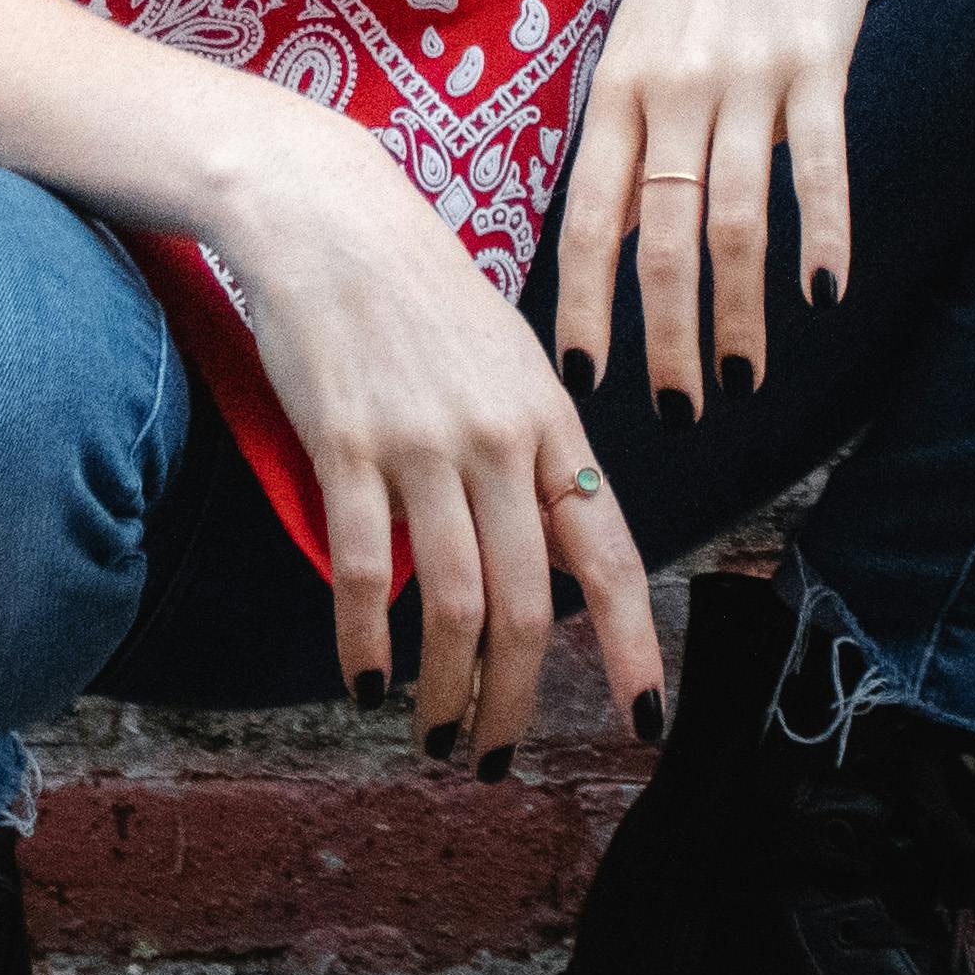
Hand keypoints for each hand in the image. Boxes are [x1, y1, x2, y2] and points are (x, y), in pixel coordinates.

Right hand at [215, 107, 669, 770]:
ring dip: (448, 691)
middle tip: (497, 758)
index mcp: (551, 422)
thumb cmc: (420, 292)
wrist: (331, 216)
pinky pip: (367, 571)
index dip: (630, 647)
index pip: (608, 555)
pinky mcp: (348, 444)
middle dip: (517, 700)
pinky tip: (364, 683)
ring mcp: (424, 443)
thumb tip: (551, 553)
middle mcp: (500, 439)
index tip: (643, 721)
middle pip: (528, 606)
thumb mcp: (506, 363)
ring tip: (436, 736)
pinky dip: (366, 643)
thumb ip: (533, 455)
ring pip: (455, 604)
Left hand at [548, 0, 884, 418]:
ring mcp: (744, 75)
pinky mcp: (815, 59)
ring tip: (743, 381)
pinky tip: (824, 294)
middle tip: (675, 413)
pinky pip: (815, 163)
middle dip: (664, 333)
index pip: (587, 215)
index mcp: (618, 89)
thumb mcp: (646, 40)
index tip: (583, 376)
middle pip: (661, 236)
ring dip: (739, 309)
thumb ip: (633, 135)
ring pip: (735, 217)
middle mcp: (670, 88)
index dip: (584, 299)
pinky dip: (820, 233)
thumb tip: (614, 238)